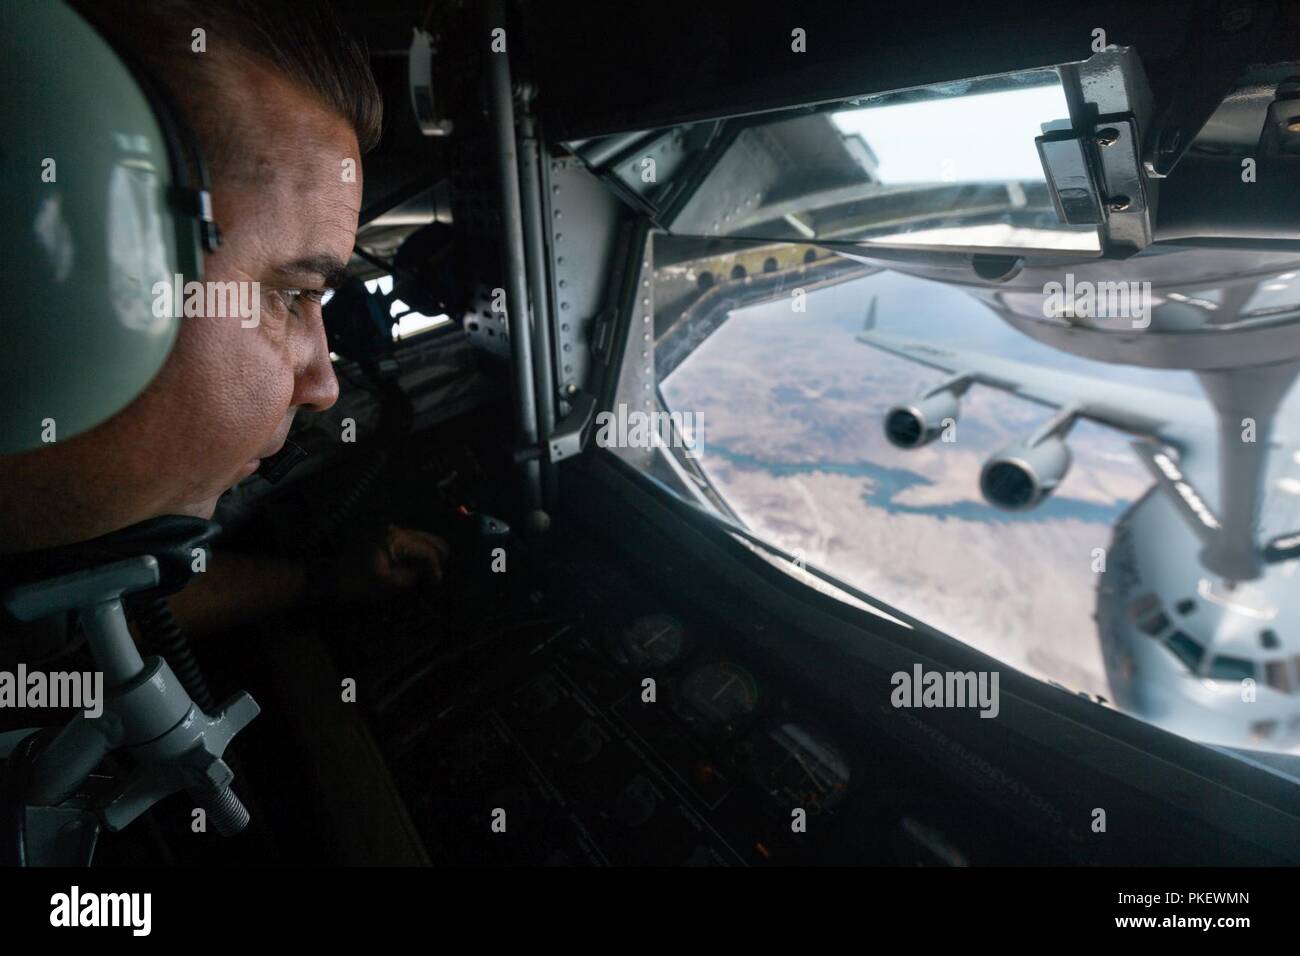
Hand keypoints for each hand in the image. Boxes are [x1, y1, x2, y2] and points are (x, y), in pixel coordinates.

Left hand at [333, 524, 449, 603]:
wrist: (329, 580)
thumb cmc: (358, 583)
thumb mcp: (389, 583)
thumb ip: (414, 575)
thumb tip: (430, 572)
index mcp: (395, 538)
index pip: (427, 550)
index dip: (436, 568)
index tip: (437, 584)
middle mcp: (394, 529)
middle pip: (428, 538)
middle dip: (437, 557)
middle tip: (438, 577)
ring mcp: (388, 532)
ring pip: (421, 539)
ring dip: (428, 555)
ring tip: (430, 574)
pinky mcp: (384, 538)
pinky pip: (410, 543)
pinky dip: (417, 554)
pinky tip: (418, 568)